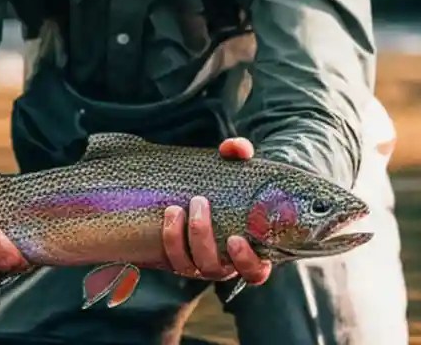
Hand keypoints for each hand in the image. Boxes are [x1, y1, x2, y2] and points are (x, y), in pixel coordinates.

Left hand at [161, 137, 272, 285]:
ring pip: (187, 266)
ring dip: (177, 240)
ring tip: (174, 208)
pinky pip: (167, 259)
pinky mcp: (178, 257)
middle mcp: (226, 265)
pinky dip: (166, 240)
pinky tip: (166, 214)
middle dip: (201, 236)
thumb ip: (242, 155)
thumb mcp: (243, 169)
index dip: (245, 261)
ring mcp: (200, 264)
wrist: (214, 191)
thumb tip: (235, 148)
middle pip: (213, 268)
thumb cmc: (238, 184)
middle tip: (199, 201)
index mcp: (252, 253)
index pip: (254, 273)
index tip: (235, 239)